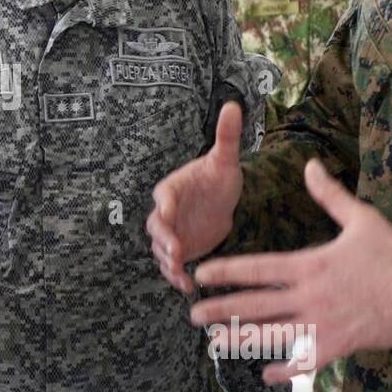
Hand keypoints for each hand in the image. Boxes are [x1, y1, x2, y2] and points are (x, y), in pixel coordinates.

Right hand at [147, 100, 243, 293]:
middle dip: (164, 239)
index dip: (164, 203)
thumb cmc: (219, 177)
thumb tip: (234, 105)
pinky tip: (188, 286)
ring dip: (169, 263)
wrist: (219, 200)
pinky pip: (172, 265)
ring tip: (181, 274)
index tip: (168, 211)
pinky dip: (177, 276)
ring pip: (161, 250)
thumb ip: (226, 136)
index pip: (163, 194)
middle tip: (175, 250)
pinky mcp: (179, 250)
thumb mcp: (226, 159)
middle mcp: (166, 211)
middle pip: (157, 226)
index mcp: (173, 187)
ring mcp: (171, 233)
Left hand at [190, 159, 391, 383]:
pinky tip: (264, 373)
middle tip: (193, 315)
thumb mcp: (361, 219)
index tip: (200, 275)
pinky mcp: (337, 346)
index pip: (256, 269)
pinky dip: (284, 368)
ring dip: (241, 340)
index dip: (225, 272)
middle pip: (254, 306)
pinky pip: (304, 361)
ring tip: (214, 343)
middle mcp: (308, 297)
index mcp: (309, 265)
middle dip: (221, 310)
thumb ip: (330, 195)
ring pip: (272, 336)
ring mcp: (321, 325)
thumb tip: (310, 165)